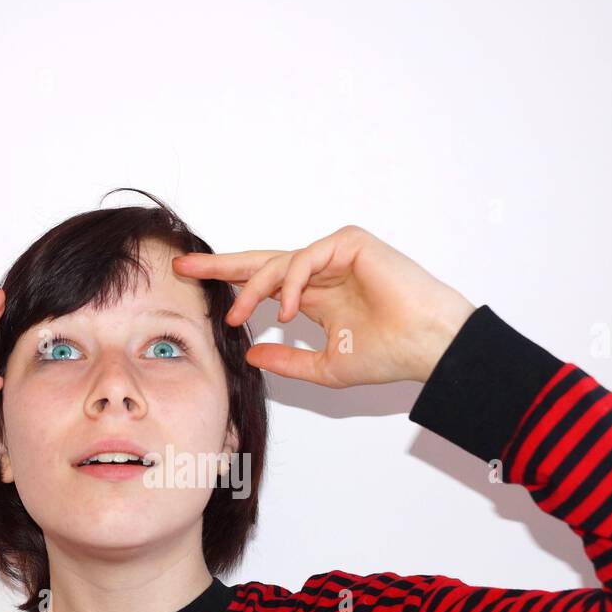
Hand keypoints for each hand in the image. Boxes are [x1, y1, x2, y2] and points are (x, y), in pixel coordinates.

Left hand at [173, 225, 475, 386]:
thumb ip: (288, 360)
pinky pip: (305, 257)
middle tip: (184, 266)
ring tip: (236, 316)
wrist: (427, 348)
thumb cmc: (389, 356)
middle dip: (222, 265)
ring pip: (279, 263)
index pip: (265, 283)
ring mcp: (337, 255)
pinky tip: (286, 311)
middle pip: (262, 262)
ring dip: (253, 290)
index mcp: (316, 296)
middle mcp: (323, 272)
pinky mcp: (350, 243)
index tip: (193, 284)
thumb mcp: (325, 367)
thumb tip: (250, 354)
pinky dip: (290, 283)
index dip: (231, 284)